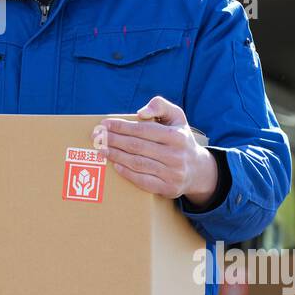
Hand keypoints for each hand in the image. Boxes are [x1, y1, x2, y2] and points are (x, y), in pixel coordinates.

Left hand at [93, 96, 218, 204]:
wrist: (198, 170)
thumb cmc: (180, 139)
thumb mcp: (176, 117)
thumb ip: (160, 106)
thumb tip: (140, 112)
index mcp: (177, 136)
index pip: (143, 130)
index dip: (122, 127)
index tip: (105, 124)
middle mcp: (176, 155)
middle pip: (137, 147)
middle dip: (113, 140)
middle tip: (96, 137)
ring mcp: (173, 174)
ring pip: (138, 163)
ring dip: (116, 156)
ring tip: (101, 149)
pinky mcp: (168, 188)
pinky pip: (143, 181)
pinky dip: (127, 173)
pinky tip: (115, 165)